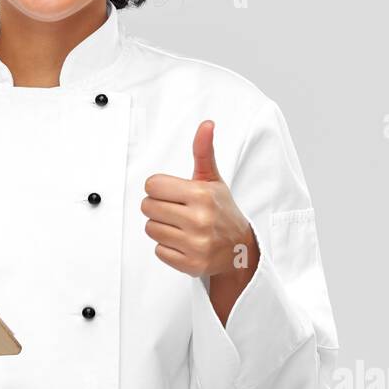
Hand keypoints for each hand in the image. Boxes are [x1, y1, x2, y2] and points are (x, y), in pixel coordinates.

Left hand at [141, 120, 256, 278]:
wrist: (240, 249)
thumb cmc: (221, 210)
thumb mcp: (212, 179)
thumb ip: (203, 151)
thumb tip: (206, 124)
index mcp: (201, 194)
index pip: (152, 186)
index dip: (159, 188)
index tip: (174, 194)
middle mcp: (199, 219)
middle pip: (147, 207)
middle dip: (159, 207)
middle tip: (178, 211)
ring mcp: (196, 244)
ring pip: (150, 229)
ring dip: (162, 228)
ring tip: (182, 227)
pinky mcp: (191, 264)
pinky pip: (158, 251)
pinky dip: (168, 248)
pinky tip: (185, 243)